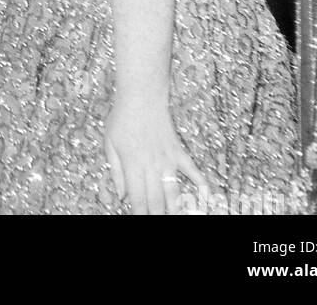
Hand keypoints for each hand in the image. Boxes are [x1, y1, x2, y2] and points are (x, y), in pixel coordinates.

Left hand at [105, 100, 209, 214]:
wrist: (142, 96)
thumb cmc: (122, 118)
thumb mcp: (110, 143)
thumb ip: (115, 171)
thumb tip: (122, 195)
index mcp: (133, 165)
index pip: (138, 200)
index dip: (140, 214)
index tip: (140, 220)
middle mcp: (151, 166)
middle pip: (157, 201)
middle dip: (157, 215)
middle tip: (158, 220)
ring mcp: (168, 160)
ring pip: (175, 193)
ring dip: (177, 209)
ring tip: (177, 217)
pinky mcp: (179, 152)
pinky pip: (193, 171)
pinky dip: (201, 185)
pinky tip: (206, 199)